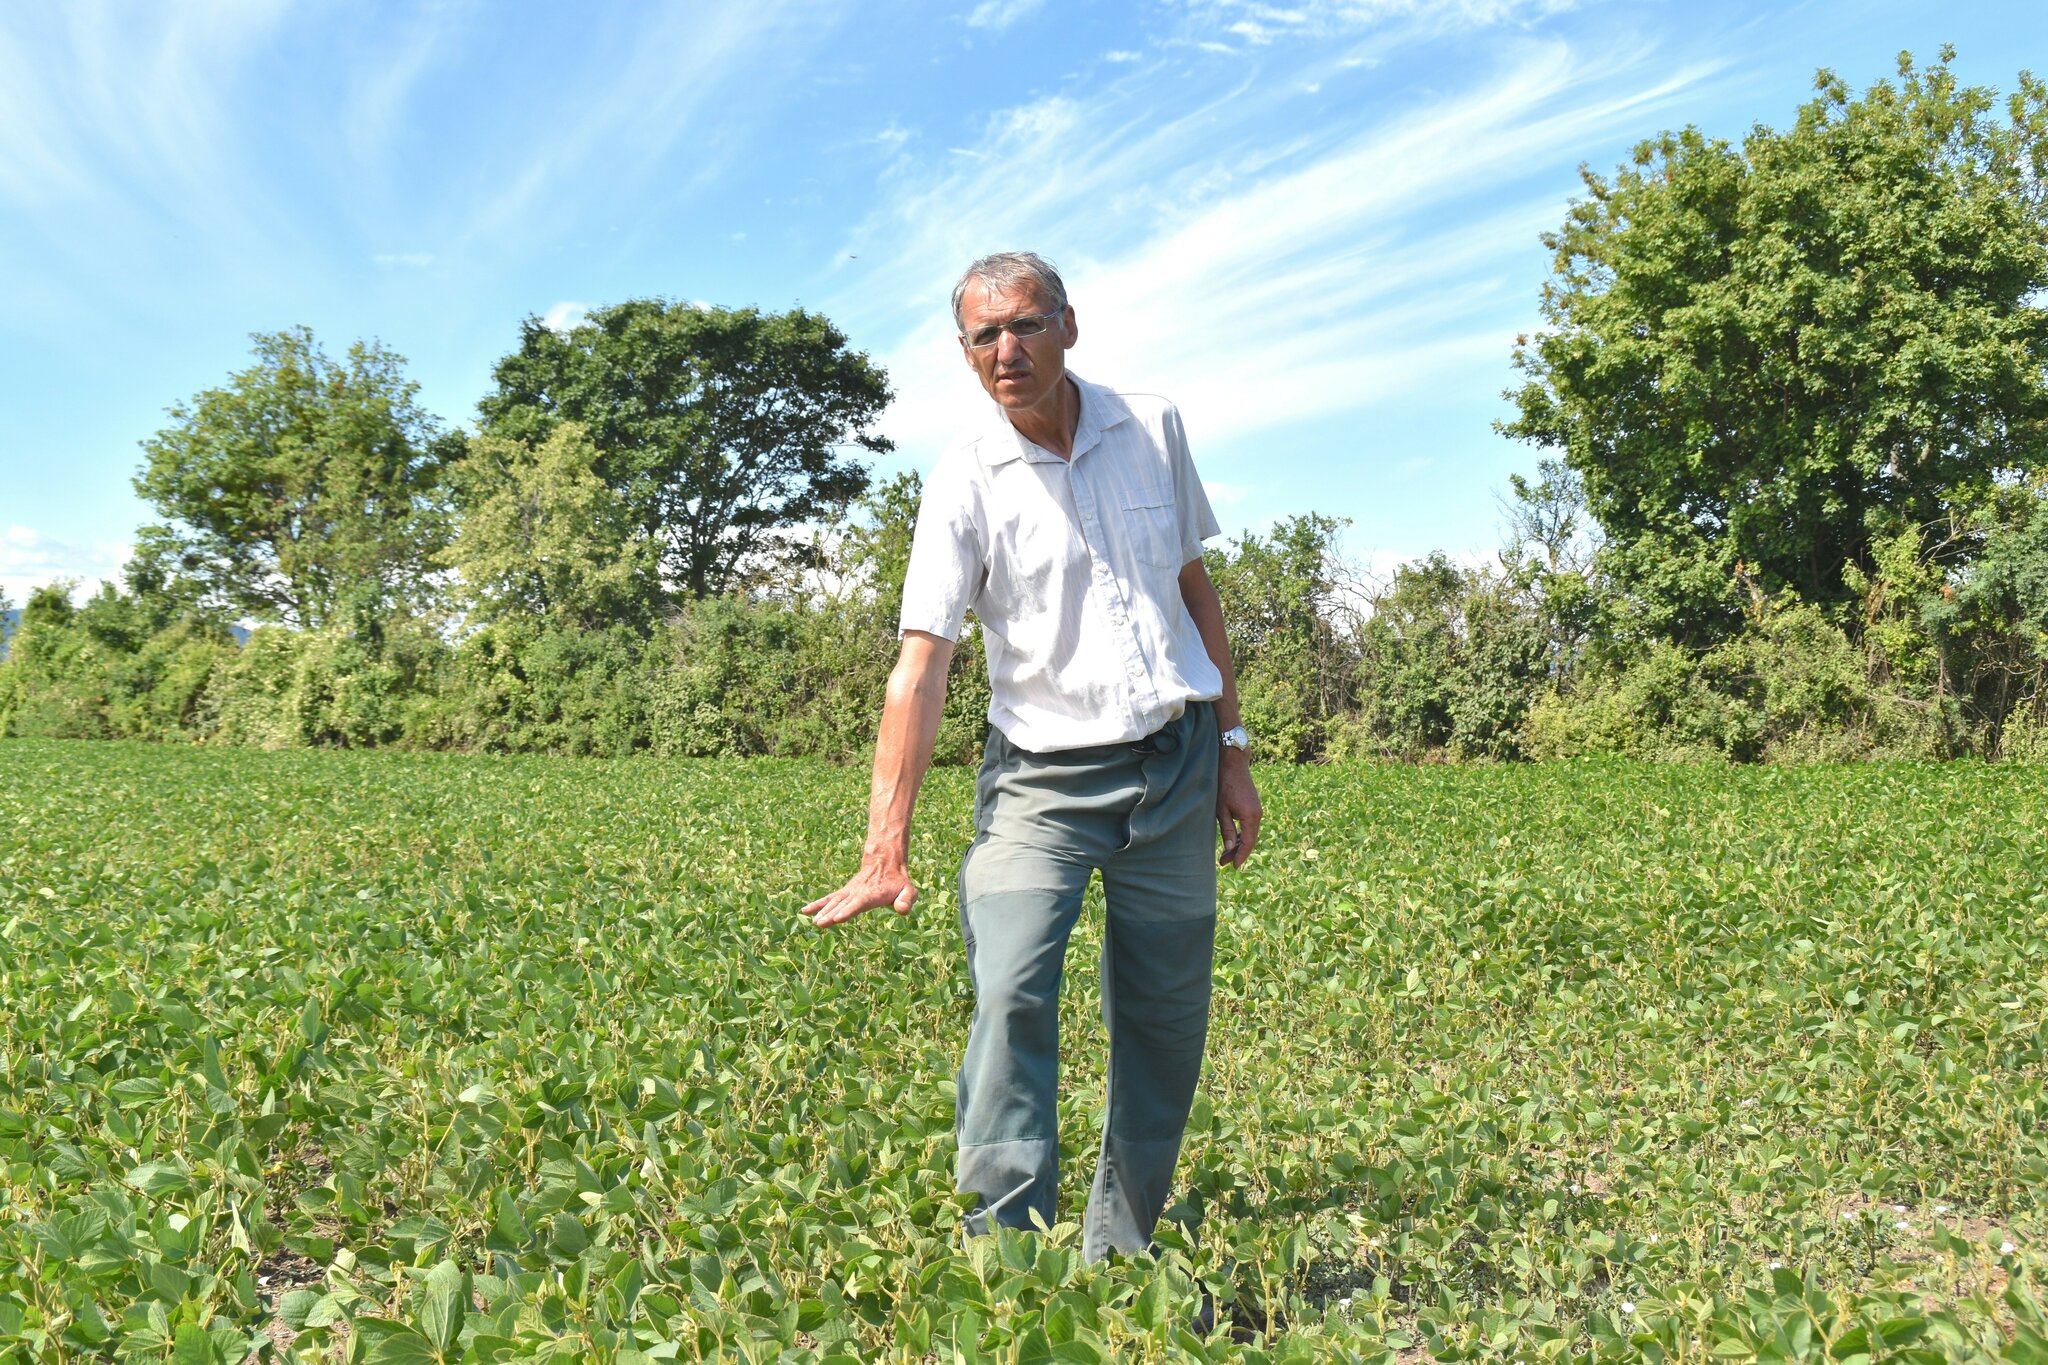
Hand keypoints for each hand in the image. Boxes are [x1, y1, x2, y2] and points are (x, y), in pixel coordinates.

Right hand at [802, 859, 917, 927]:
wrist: (885, 864)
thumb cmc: (899, 882)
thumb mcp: (909, 890)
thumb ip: (907, 900)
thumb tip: (902, 911)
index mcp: (872, 895)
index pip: (858, 904)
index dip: (848, 911)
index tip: (837, 918)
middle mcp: (857, 894)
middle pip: (842, 905)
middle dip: (831, 914)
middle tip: (820, 923)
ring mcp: (849, 893)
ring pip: (834, 902)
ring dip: (823, 911)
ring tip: (814, 922)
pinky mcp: (844, 893)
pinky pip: (829, 899)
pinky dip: (817, 904)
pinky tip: (805, 911)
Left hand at [1216, 751, 1261, 868]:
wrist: (1233, 762)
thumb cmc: (1224, 784)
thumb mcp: (1221, 810)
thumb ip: (1227, 830)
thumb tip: (1230, 849)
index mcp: (1251, 817)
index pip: (1248, 842)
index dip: (1241, 856)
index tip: (1234, 867)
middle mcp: (1258, 814)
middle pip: (1250, 839)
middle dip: (1238, 852)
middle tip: (1224, 862)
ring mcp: (1257, 809)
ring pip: (1250, 833)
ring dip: (1239, 843)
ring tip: (1225, 854)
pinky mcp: (1253, 805)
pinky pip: (1249, 825)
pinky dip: (1242, 834)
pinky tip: (1232, 839)